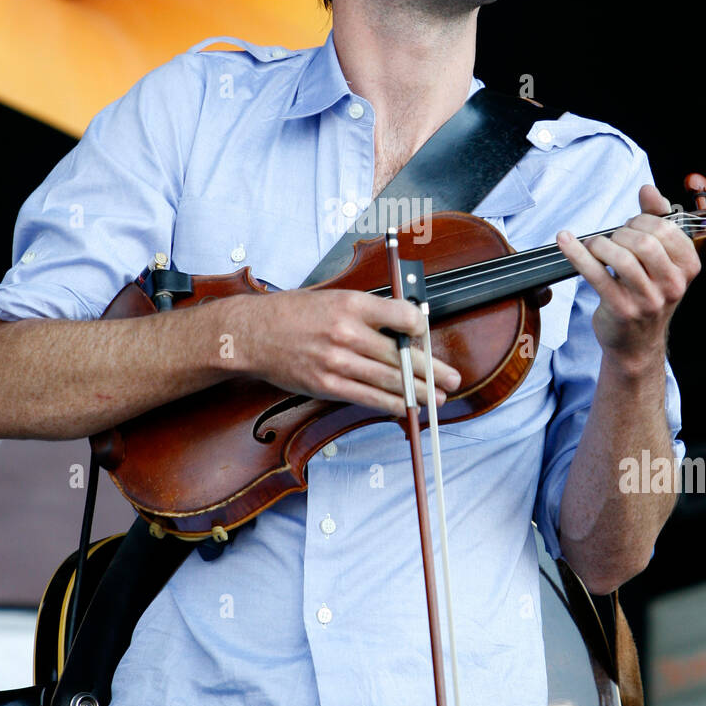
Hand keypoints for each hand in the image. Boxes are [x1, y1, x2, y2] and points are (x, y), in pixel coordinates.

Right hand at [228, 287, 461, 416]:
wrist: (252, 334)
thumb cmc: (293, 313)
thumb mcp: (333, 298)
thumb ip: (368, 311)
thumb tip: (404, 326)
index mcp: (351, 304)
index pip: (402, 316)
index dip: (421, 328)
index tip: (428, 335)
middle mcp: (347, 333)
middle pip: (401, 355)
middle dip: (431, 371)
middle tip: (452, 379)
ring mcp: (337, 361)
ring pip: (388, 380)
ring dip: (418, 392)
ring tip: (437, 398)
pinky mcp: (327, 384)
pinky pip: (367, 397)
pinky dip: (391, 404)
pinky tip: (407, 407)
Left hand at [555, 185, 700, 373]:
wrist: (636, 343)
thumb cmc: (646, 292)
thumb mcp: (659, 260)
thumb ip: (656, 220)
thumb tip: (648, 189)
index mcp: (688, 267)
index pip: (666, 228)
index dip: (643, 220)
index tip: (631, 229)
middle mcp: (673, 285)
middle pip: (645, 241)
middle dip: (622, 232)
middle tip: (612, 240)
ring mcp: (648, 300)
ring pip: (621, 256)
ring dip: (600, 244)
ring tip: (595, 247)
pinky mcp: (621, 308)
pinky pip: (595, 273)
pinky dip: (576, 253)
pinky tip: (564, 241)